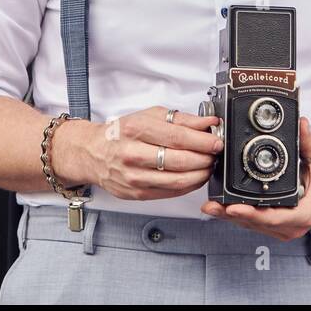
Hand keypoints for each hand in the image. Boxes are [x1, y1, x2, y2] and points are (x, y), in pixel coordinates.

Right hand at [59, 105, 221, 200]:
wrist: (93, 154)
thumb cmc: (121, 134)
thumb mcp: (148, 116)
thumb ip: (181, 119)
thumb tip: (208, 122)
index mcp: (136, 130)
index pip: (177, 137)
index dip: (202, 141)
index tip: (217, 141)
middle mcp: (133, 154)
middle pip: (180, 161)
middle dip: (205, 158)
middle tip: (215, 153)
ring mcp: (134, 177)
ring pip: (179, 181)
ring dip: (201, 174)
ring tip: (208, 165)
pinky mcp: (137, 194)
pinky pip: (171, 193)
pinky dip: (189, 185)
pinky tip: (194, 177)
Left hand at [199, 116, 310, 240]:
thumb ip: (307, 143)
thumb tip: (300, 124)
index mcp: (305, 213)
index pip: (273, 217)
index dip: (251, 214)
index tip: (232, 207)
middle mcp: (294, 225)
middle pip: (257, 224)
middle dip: (231, 215)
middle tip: (210, 205)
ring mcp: (286, 228)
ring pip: (254, 226)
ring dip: (232, 217)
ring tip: (211, 206)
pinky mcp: (280, 225)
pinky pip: (257, 223)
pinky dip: (241, 216)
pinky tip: (224, 208)